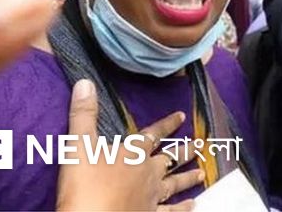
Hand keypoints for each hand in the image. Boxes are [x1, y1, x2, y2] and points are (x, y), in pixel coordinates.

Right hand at [57, 80, 203, 210]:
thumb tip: (85, 82)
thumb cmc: (86, 187)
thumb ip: (84, 115)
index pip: (153, 134)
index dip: (167, 124)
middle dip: (185, 151)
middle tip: (201, 145)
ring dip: (188, 178)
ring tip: (202, 173)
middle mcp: (147, 175)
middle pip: (170, 159)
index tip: (182, 116)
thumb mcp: (79, 147)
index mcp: (133, 155)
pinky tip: (193, 206)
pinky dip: (183, 209)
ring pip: (174, 185)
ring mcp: (151, 198)